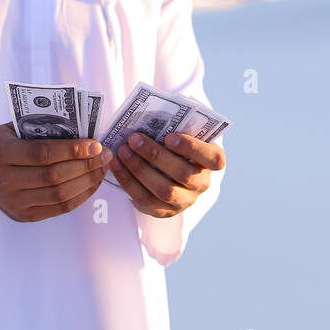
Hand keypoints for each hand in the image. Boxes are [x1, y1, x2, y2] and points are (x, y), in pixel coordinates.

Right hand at [0, 123, 112, 222]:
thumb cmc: (6, 145)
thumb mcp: (13, 129)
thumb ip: (41, 127)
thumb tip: (84, 130)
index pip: (42, 153)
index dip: (72, 150)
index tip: (95, 144)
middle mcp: (2, 180)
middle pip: (53, 175)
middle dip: (85, 165)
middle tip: (105, 155)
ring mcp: (13, 202)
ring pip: (59, 194)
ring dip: (87, 181)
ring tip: (102, 168)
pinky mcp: (24, 216)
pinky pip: (60, 208)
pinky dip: (81, 195)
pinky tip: (92, 182)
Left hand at [110, 131, 225, 218]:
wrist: (168, 169)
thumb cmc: (175, 144)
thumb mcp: (182, 133)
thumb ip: (174, 127)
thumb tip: (148, 117)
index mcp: (212, 161)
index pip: (214, 159)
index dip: (192, 148)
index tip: (169, 136)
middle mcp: (202, 184)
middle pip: (183, 174)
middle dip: (156, 155)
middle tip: (134, 138)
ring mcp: (184, 201)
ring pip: (164, 190)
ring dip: (140, 169)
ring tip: (122, 151)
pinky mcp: (164, 211)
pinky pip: (145, 200)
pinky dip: (128, 181)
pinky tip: (116, 165)